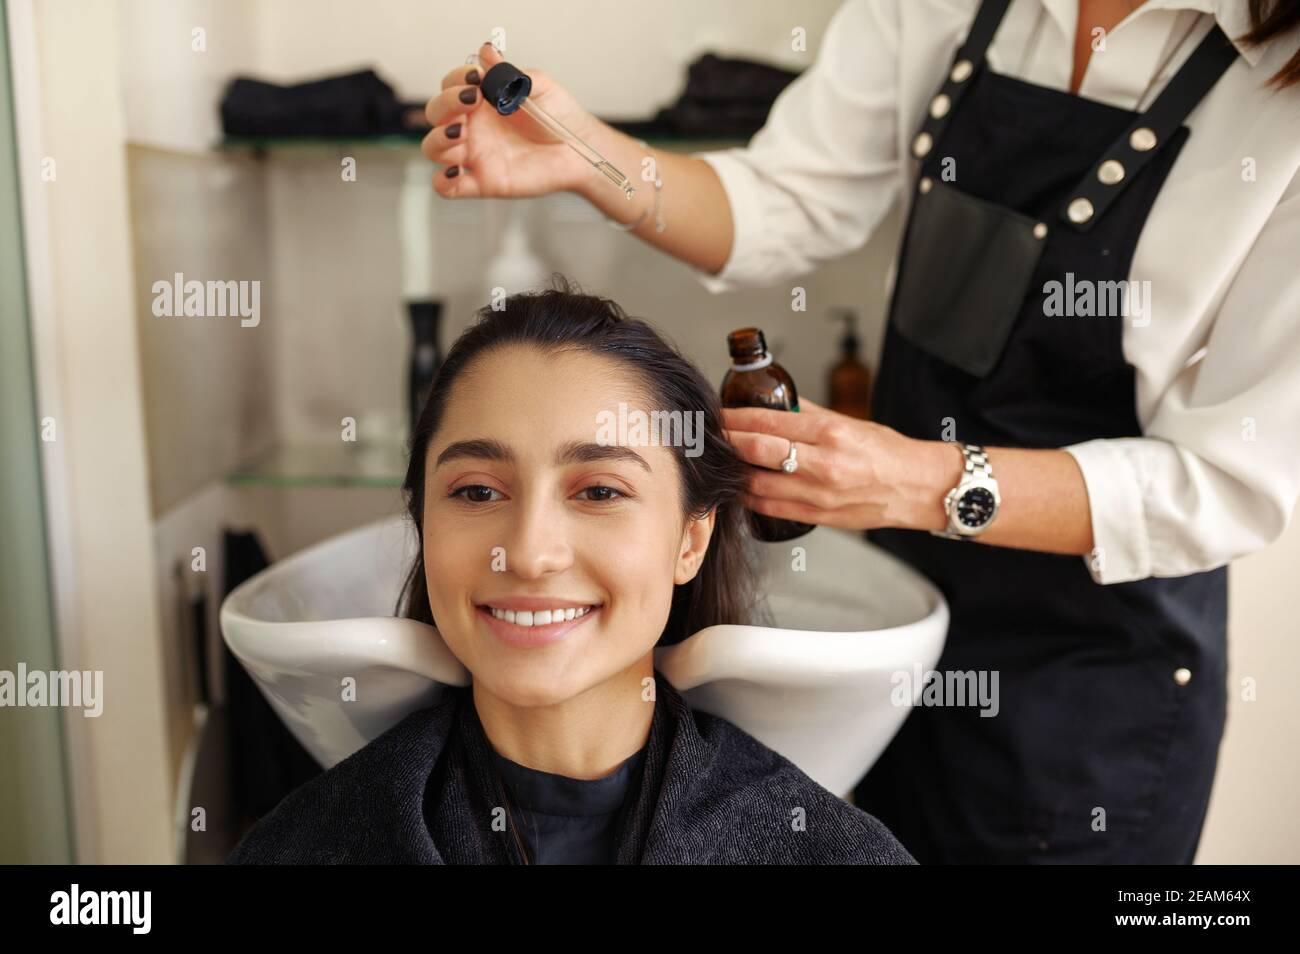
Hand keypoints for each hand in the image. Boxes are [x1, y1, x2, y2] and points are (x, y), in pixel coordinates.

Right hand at [422, 41, 601, 197]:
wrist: (580, 150)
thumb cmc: (560, 117)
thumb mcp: (539, 87)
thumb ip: (511, 74)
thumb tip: (487, 51)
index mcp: (482, 99)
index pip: (450, 84)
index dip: (456, 79)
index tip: (476, 78)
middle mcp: (472, 126)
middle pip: (435, 113)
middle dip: (445, 105)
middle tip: (472, 102)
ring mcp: (475, 154)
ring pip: (433, 148)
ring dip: (438, 140)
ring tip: (462, 134)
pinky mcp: (482, 182)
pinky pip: (447, 187)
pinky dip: (442, 182)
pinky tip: (455, 172)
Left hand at [720, 397, 954, 531]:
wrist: (917, 488)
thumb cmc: (888, 453)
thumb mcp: (850, 422)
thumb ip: (810, 414)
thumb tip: (777, 404)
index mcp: (831, 433)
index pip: (769, 422)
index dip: (736, 418)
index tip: (719, 414)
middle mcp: (823, 463)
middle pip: (757, 451)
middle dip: (727, 442)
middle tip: (710, 436)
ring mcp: (819, 494)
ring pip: (758, 484)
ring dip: (733, 472)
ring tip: (720, 462)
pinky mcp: (818, 516)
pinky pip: (771, 508)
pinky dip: (749, 498)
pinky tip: (739, 487)